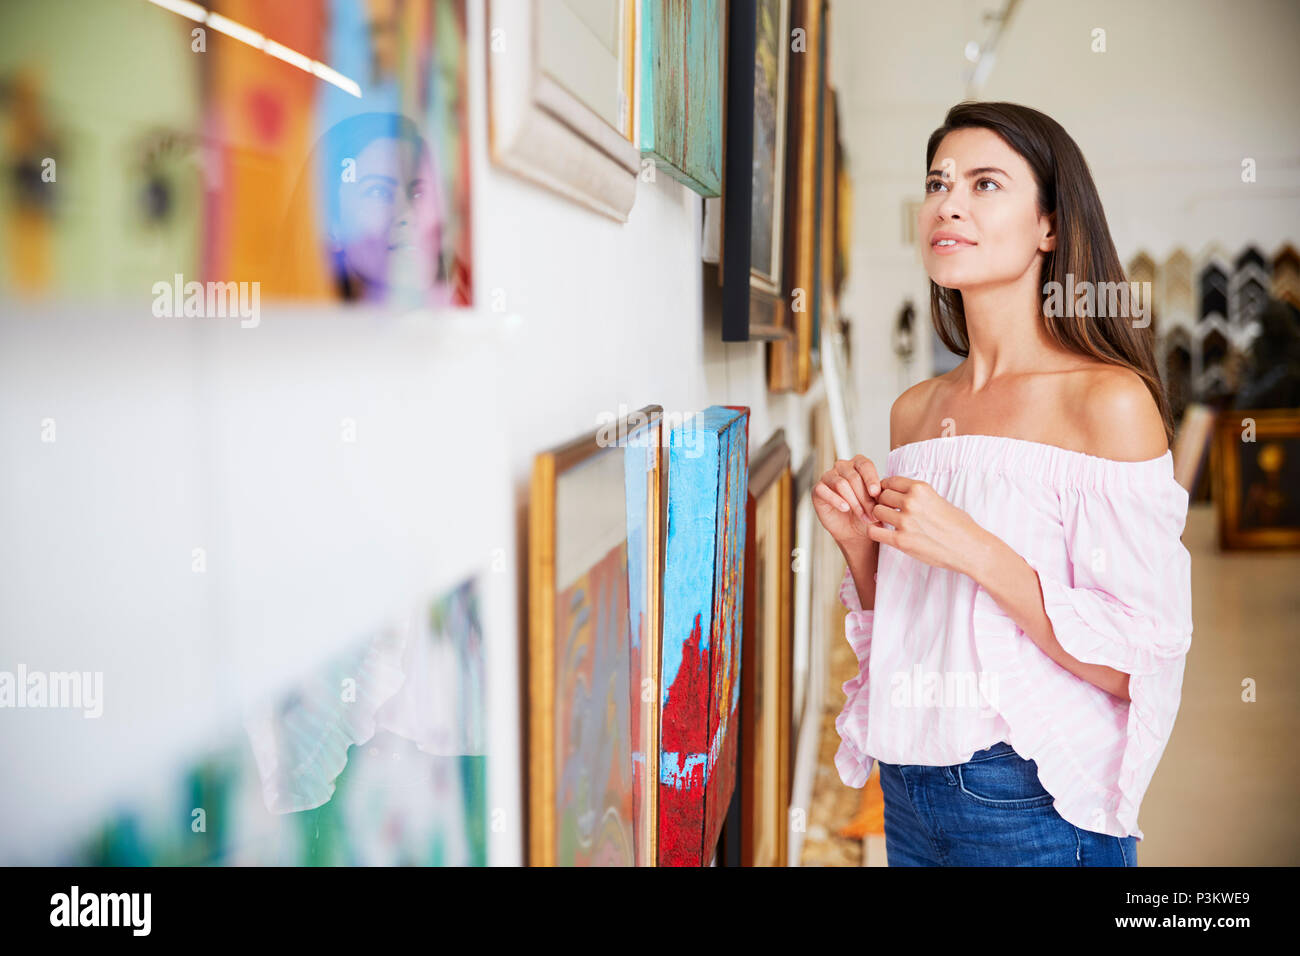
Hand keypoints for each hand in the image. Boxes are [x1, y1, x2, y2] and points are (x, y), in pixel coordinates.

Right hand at [812, 456, 882, 553]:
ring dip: (854, 502)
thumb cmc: (866, 512)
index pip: (864, 465)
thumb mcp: (878, 503)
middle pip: (853, 477)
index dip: (871, 478)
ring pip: (841, 484)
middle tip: (872, 514)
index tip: (876, 493)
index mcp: (858, 464)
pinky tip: (845, 508)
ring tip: (863, 516)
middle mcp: (842, 467)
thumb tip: (884, 494)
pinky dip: (836, 500)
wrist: (853, 530)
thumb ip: (880, 496)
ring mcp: (828, 477)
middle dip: (864, 498)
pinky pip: (824, 491)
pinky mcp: (818, 489)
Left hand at [866, 475, 988, 575]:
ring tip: (888, 523)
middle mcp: (911, 502)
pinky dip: (875, 531)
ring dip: (880, 517)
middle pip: (881, 496)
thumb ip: (919, 495)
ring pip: (877, 511)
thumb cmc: (959, 525)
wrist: (969, 548)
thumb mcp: (939, 499)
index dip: (886, 489)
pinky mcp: (901, 540)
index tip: (888, 496)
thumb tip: (901, 494)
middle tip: (889, 512)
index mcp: (921, 489)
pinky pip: (874, 532)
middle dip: (883, 503)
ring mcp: (905, 521)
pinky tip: (884, 533)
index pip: (890, 481)